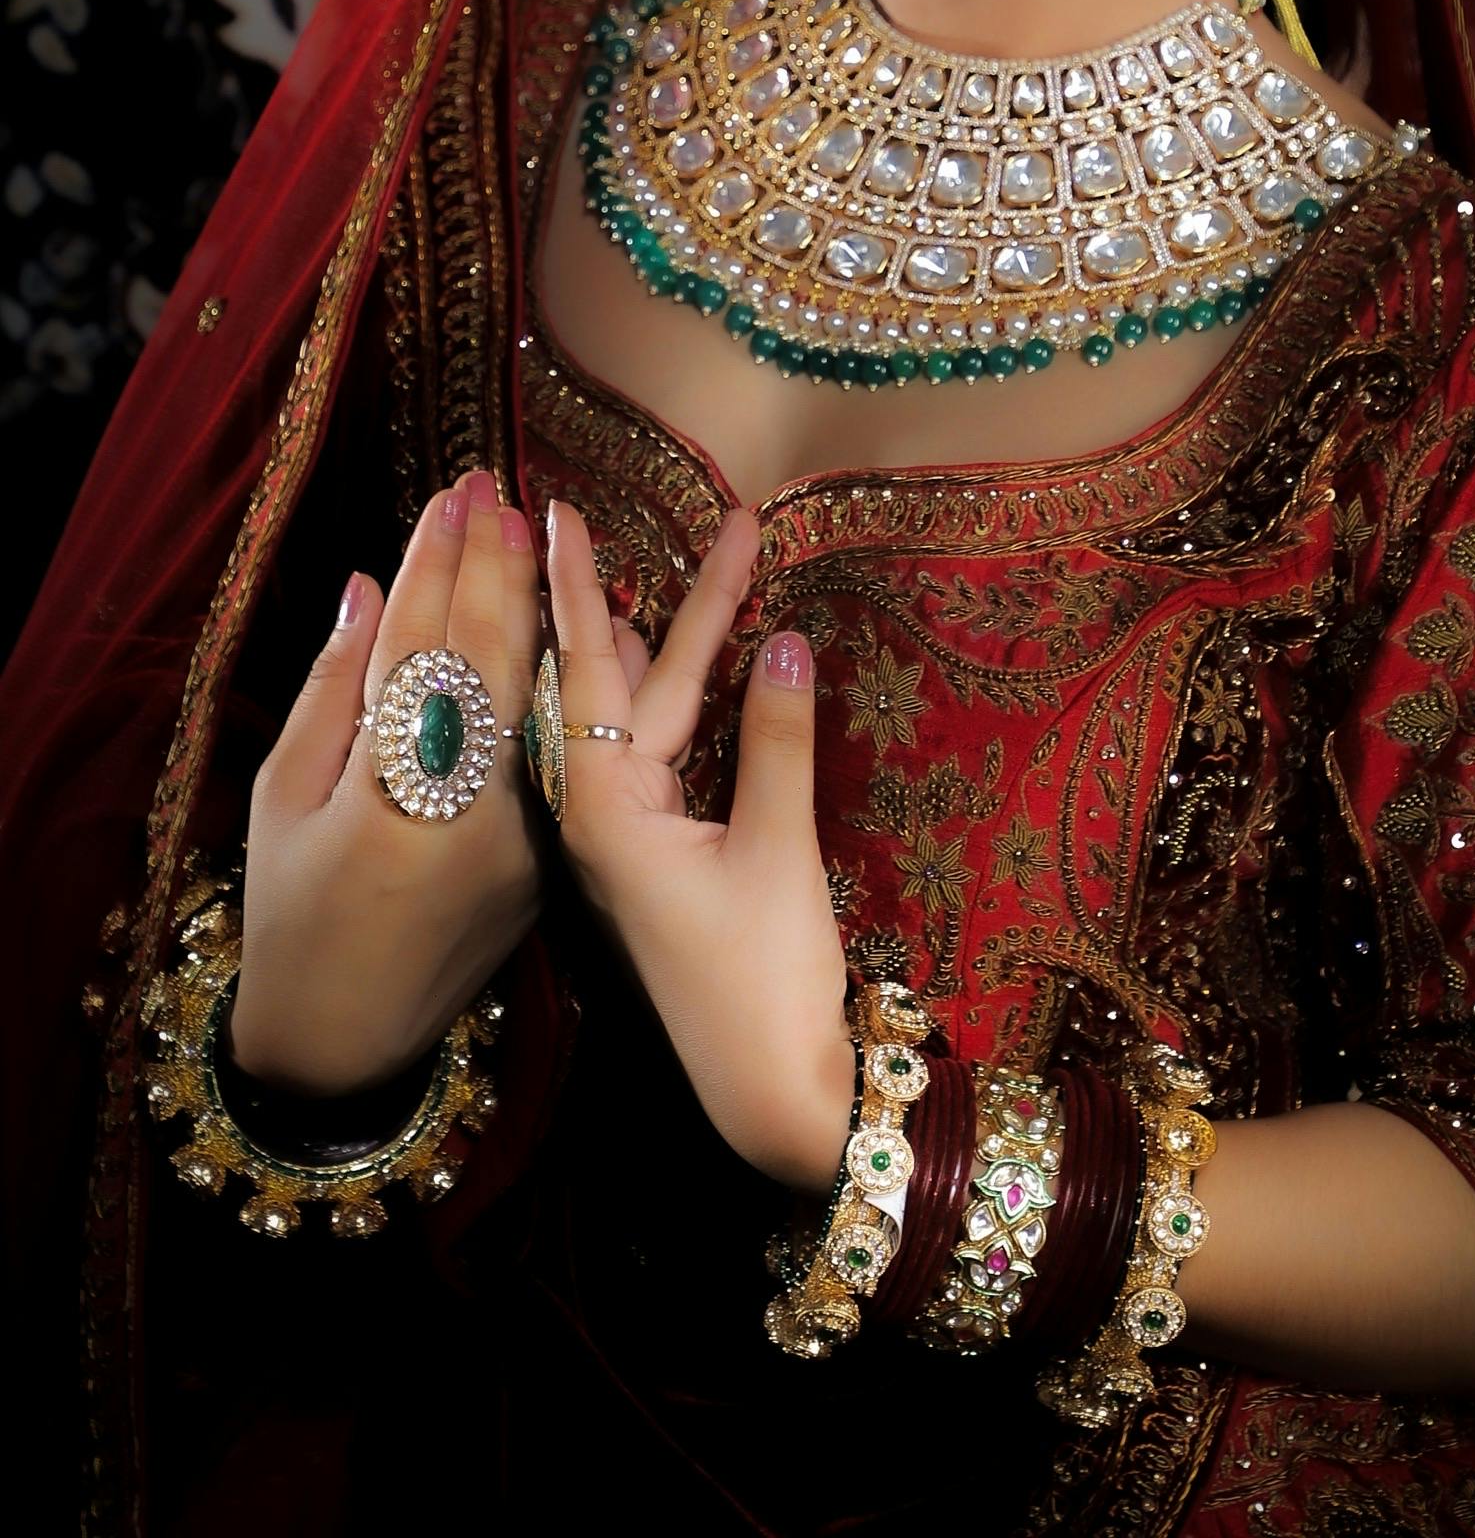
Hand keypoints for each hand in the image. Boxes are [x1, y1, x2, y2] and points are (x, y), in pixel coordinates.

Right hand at [231, 471, 544, 1094]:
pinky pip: (590, 751)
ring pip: (566, 701)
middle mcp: (484, 807)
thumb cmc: (293, 916)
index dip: (447, 564)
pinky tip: (625, 626)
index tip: (460, 493)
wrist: (350, 1039)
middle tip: (508, 493)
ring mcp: (534, 834)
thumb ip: (332, 691)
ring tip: (586, 540)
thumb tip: (370, 588)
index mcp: (402, 791)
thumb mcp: (287, 802)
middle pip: (505, 659)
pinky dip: (604, 684)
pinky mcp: (559, 857)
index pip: (433, 646)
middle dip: (506, 569)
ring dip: (580, 614)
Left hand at [547, 498, 853, 1192]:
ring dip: (657, 643)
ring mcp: (622, 838)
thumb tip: (786, 636)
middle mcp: (598, 815)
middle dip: (648, 596)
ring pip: (634, 715)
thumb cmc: (765, 980)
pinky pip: (646, 752)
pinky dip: (668, 697)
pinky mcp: (651, 859)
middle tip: (652, 514)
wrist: (768, 1092)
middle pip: (622, 682)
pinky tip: (679, 660)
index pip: (592, 669)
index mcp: (607, 807)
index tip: (560, 510)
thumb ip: (777, 739)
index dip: (581, 586)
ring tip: (670, 561)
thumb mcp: (778, 850)